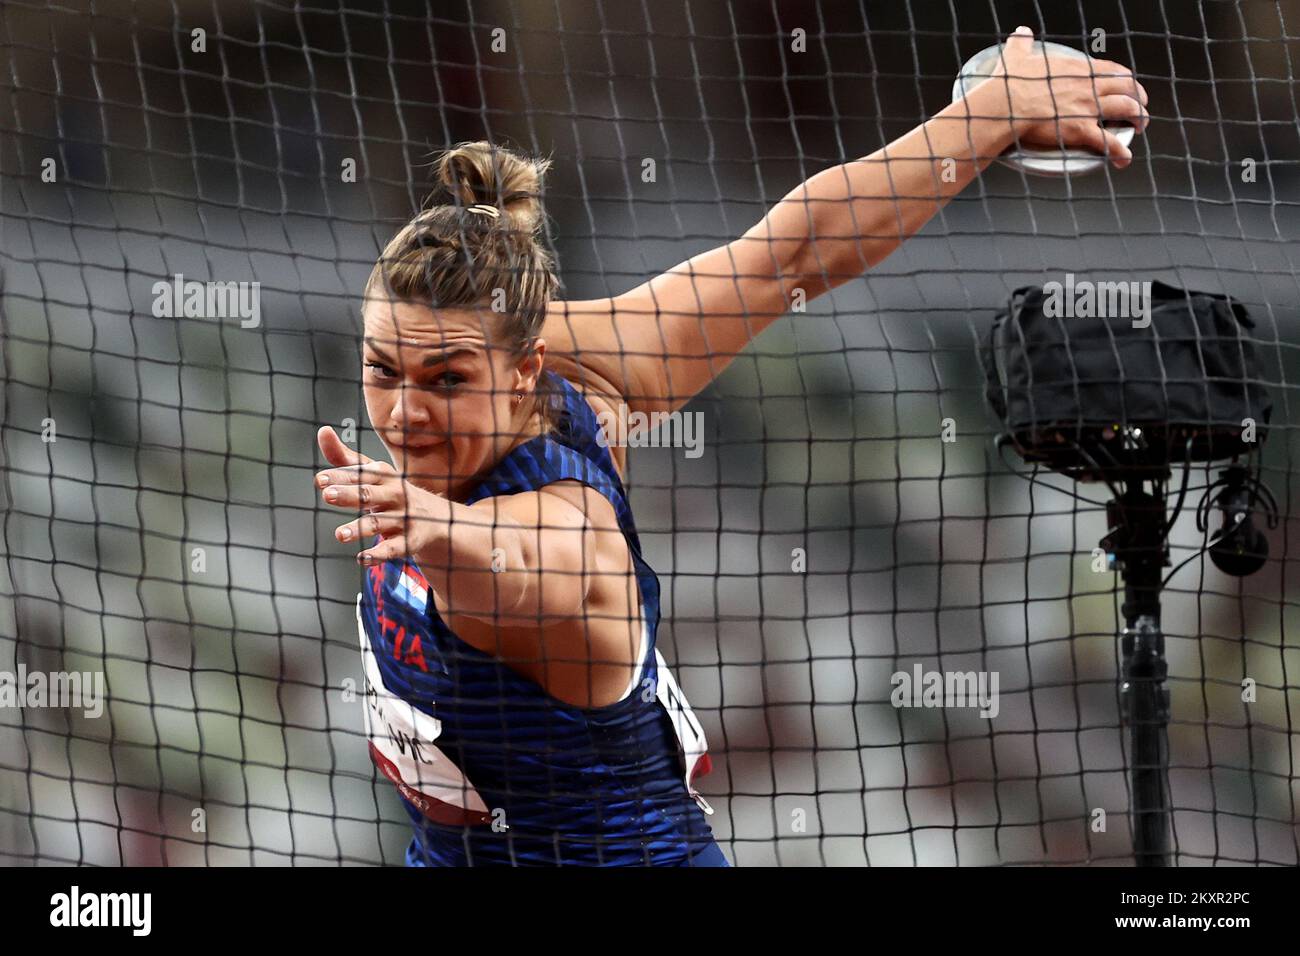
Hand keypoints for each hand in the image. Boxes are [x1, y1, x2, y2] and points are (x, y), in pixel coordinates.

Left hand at [315, 425, 450, 565]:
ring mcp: (404, 519)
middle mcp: (396, 496)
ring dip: (359, 528)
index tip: (320, 480)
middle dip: (350, 495)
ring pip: (380, 523)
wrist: (438, 518)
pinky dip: (378, 554)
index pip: (362, 474)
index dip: (341, 476)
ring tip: (339, 535)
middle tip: (327, 496)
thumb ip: (346, 458)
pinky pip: (394, 549)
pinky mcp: (410, 542)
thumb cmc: (394, 493)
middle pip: (370, 495)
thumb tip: (323, 431)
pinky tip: (362, 559)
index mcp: (385, 477)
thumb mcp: (375, 474)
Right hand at [986, 26, 1148, 164]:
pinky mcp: (1081, 130)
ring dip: (1139, 117)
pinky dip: (1120, 151)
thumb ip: (1023, 44)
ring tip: (1140, 125)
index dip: (1123, 77)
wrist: (1007, 104)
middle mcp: (1090, 87)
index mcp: (1078, 69)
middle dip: (1139, 96)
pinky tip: (1124, 158)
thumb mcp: (1017, 56)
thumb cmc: (1011, 83)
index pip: (1112, 69)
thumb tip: (1021, 33)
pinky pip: (1108, 142)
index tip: (1126, 84)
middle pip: (1128, 87)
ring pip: (1128, 109)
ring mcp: (1088, 108)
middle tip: (1140, 105)